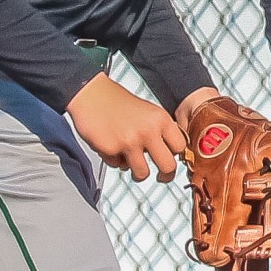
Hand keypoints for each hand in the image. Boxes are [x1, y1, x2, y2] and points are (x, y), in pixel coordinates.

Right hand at [68, 72, 186, 181]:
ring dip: (137, 172)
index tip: (171, 159)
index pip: (180, 146)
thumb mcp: (148, 111)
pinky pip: (118, 166)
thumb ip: (159, 130)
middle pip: (168, 167)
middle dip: (165, 176)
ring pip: (143, 173)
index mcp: (160, 119)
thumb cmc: (118, 102)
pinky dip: (115, 161)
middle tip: (161, 176)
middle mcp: (148, 131)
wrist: (91, 93)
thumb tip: (169, 153)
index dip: (175, 155)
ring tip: (132, 162)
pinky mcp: (112, 149)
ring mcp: (130, 141)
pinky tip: (111, 146)